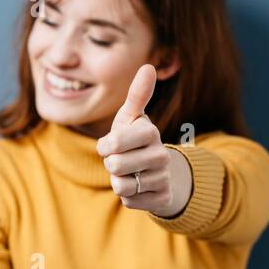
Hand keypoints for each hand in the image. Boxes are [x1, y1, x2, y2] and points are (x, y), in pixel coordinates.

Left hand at [95, 63, 189, 215]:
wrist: (158, 171)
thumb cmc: (135, 140)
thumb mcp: (131, 118)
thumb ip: (136, 95)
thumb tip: (149, 66)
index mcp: (149, 132)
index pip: (111, 144)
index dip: (105, 146)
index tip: (111, 144)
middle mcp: (161, 154)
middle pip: (114, 166)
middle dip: (112, 165)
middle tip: (123, 160)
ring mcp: (163, 177)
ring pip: (121, 186)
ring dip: (119, 181)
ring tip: (131, 172)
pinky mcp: (162, 198)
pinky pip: (130, 202)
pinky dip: (129, 197)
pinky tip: (140, 187)